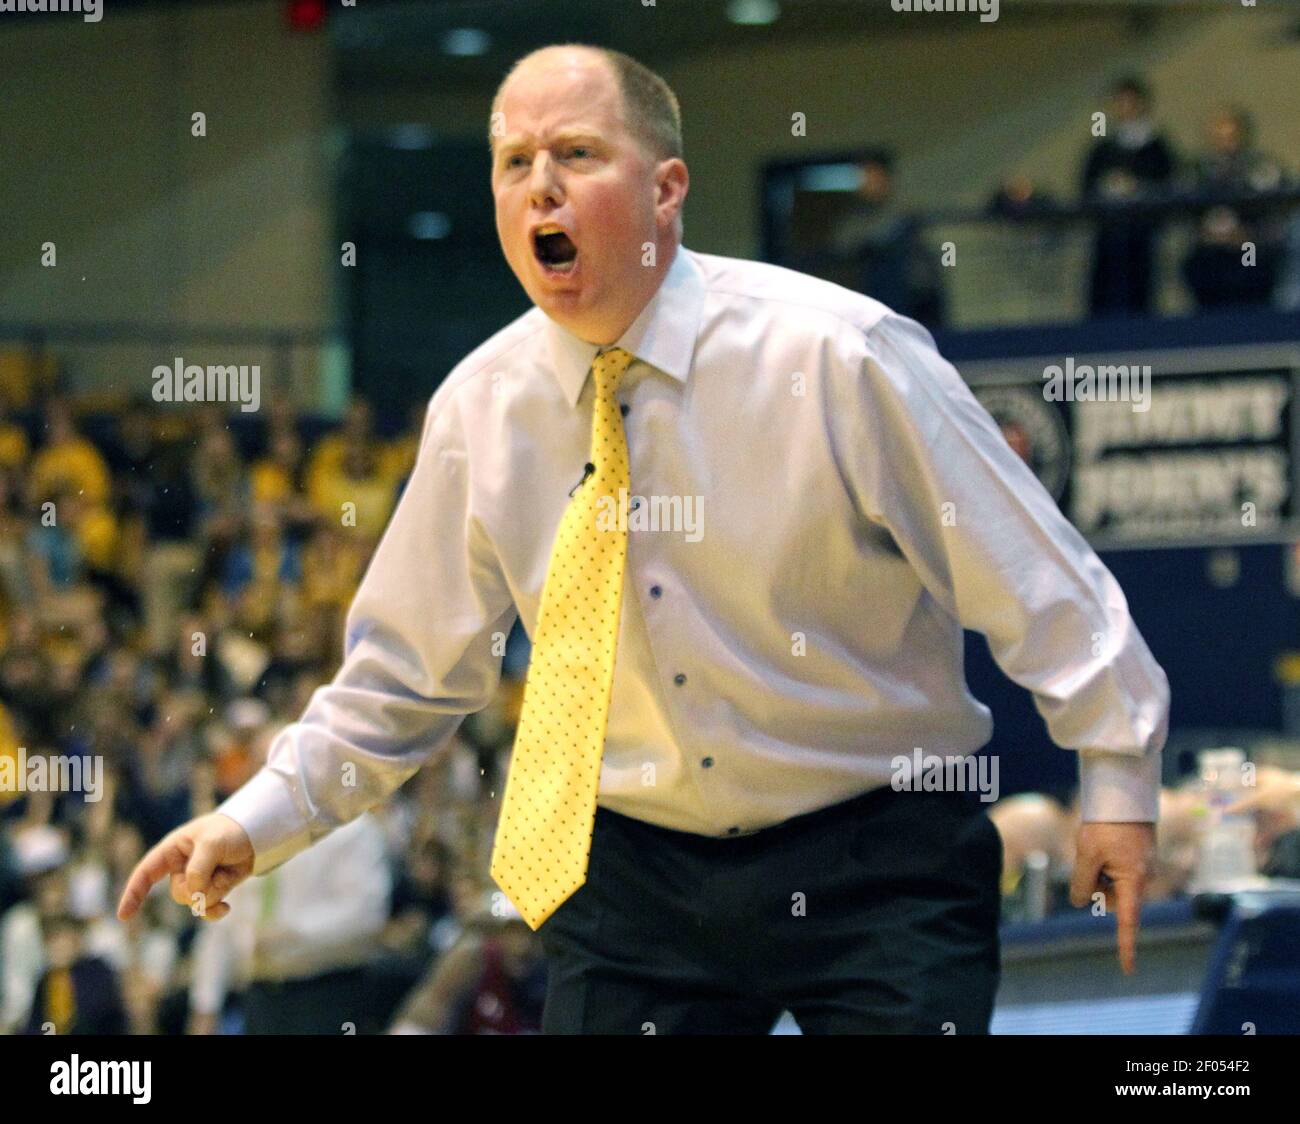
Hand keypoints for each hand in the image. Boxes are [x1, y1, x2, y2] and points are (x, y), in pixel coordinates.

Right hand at [116, 813, 254, 922]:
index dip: (133, 894)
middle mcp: (180, 868)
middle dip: (199, 888)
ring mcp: (196, 881)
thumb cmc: (229, 831)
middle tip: (217, 868)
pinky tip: (226, 908)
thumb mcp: (213, 842)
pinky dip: (215, 911)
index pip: (146, 873)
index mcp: (172, 850)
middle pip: (179, 893)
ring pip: (195, 902)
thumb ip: (199, 867)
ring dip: (213, 893)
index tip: (124, 916)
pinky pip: (207, 909)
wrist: (255, 834)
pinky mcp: (212, 890)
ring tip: (227, 873)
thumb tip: (193, 894)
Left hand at [1069, 821, 1154, 975]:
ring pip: (1108, 883)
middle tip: (1089, 857)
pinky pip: (1113, 869)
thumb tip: (1079, 901)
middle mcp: (1142, 879)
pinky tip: (1101, 841)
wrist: (1124, 795)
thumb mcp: (1086, 855)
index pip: (1128, 922)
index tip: (1129, 969)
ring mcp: (1141, 869)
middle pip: (1109, 898)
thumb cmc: (1107, 824)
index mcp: (1133, 881)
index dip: (1126, 946)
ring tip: (1097, 843)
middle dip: (1094, 884)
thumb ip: (1081, 883)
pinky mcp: (1137, 859)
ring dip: (1097, 870)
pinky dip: (1102, 861)